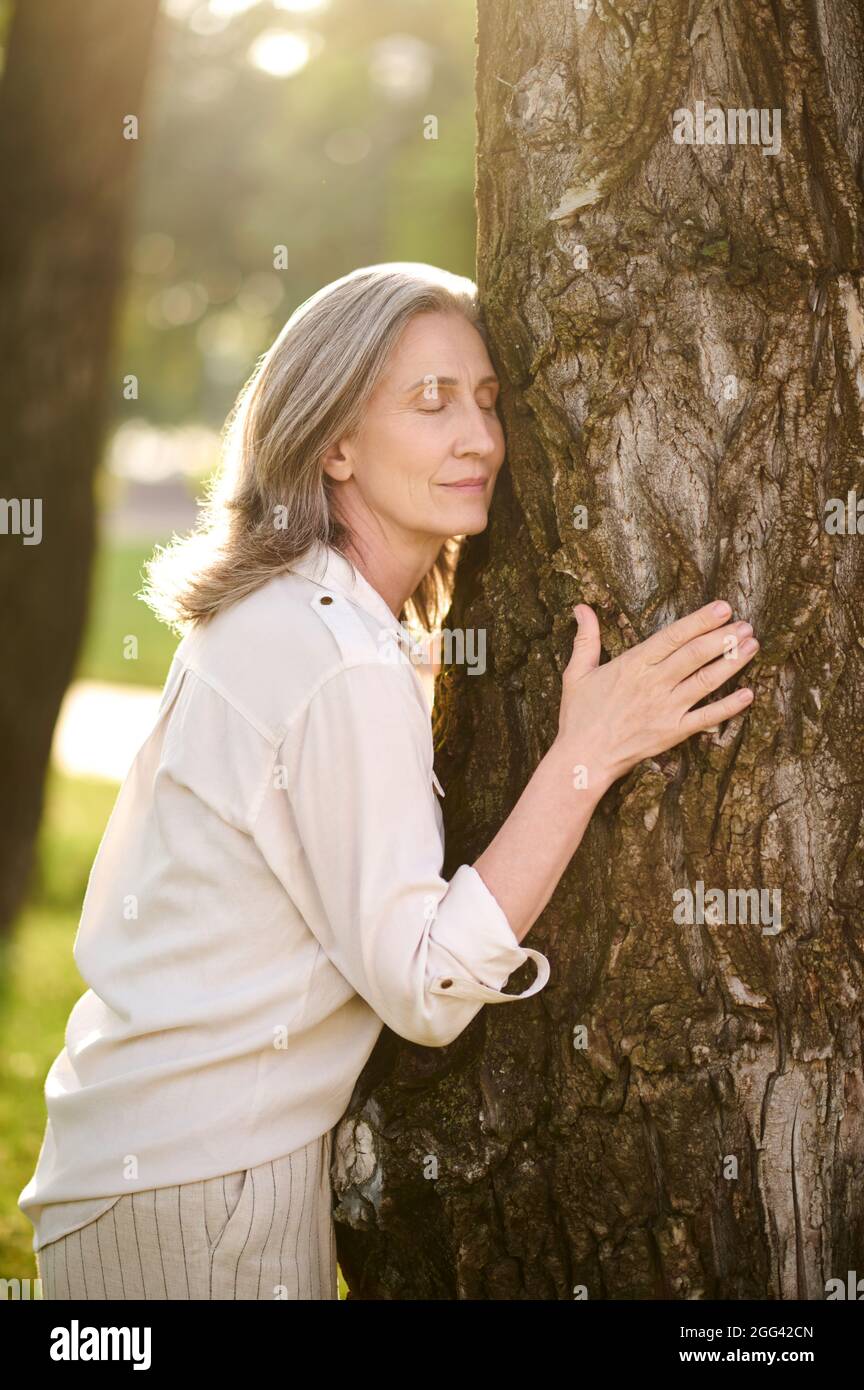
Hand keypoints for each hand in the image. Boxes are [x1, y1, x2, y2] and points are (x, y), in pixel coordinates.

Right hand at [556, 599, 758, 790]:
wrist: (583, 758)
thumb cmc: (579, 715)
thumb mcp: (577, 673)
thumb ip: (586, 639)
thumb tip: (581, 607)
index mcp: (634, 665)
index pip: (674, 636)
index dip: (701, 620)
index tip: (723, 607)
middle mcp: (654, 683)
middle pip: (696, 654)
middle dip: (724, 636)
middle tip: (746, 624)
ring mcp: (666, 709)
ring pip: (706, 681)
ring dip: (732, 662)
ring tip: (753, 646)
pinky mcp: (673, 732)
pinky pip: (706, 718)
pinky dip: (729, 707)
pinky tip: (748, 695)